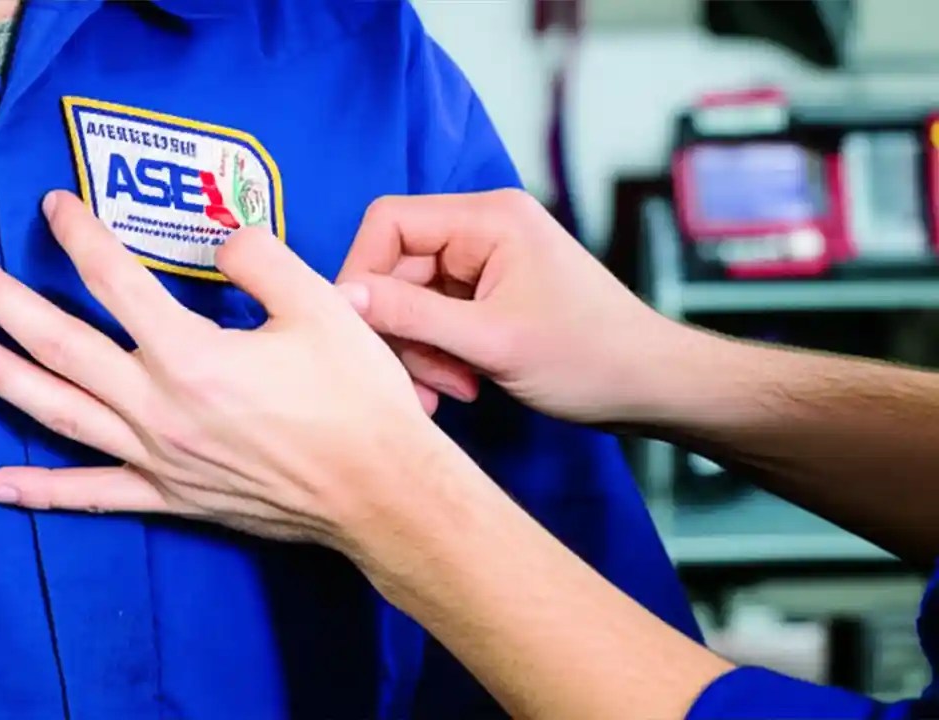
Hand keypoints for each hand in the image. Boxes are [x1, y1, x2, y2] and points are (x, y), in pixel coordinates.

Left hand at [0, 191, 451, 552]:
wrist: (381, 492)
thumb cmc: (356, 400)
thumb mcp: (320, 306)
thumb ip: (260, 260)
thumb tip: (219, 244)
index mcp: (192, 353)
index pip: (116, 279)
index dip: (79, 236)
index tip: (53, 205)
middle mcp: (159, 406)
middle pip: (60, 342)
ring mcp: (157, 457)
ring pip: (59, 411)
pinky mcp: (170, 496)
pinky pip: (95, 494)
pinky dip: (44, 491)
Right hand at [337, 189, 695, 424]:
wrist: (651, 387)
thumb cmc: (589, 358)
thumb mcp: (490, 341)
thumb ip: (411, 316)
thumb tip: (341, 297)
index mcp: (488, 218)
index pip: (389, 223)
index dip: (363, 273)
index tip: (361, 331)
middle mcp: (483, 230)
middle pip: (397, 267)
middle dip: (401, 329)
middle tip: (423, 383)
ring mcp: (486, 263)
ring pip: (412, 300)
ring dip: (421, 351)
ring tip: (453, 390)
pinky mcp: (489, 295)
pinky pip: (436, 318)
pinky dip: (439, 355)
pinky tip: (462, 386)